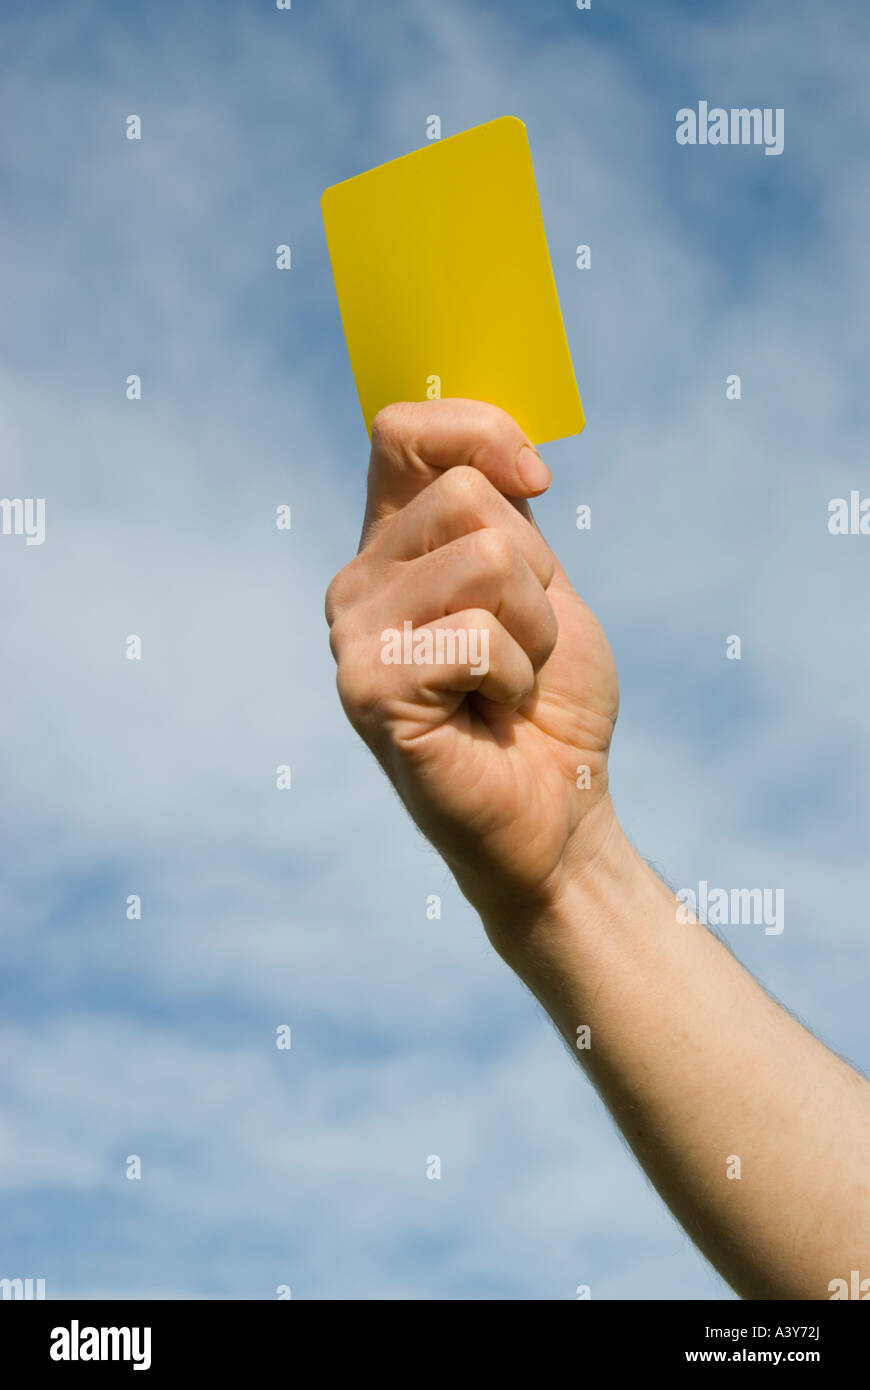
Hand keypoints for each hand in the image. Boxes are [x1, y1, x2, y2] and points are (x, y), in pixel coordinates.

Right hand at [325, 399, 619, 934]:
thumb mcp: (539, 583)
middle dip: (535, 574)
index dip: (479, 431)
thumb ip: (504, 511)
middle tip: (522, 642)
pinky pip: (476, 634)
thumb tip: (500, 442)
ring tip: (508, 681)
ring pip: (484, 559)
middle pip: (465, 496)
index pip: (403, 431)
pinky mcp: (368, 687)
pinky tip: (490, 713)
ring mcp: (353, 634)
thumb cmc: (550, 698)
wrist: (559, 805)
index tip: (537, 481)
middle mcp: (359, 581)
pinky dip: (514, 676)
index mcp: (393, 545)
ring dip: (532, 629)